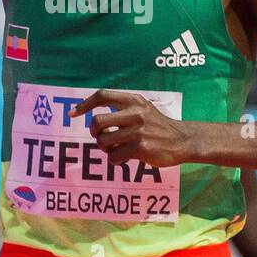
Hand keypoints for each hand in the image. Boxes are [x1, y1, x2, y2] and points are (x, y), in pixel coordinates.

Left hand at [73, 89, 189, 167]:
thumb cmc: (157, 126)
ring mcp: (138, 131)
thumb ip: (122, 109)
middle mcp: (135, 113)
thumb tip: (92, 118)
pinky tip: (126, 157)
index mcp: (134, 100)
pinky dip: (116, 160)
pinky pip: (114, 157)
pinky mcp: (141, 148)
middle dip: (94, 133)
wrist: (183, 140)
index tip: (73, 114)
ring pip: (103, 141)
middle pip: (97, 122)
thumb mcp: (142, 109)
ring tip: (117, 148)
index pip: (102, 96)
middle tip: (101, 138)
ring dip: (106, 149)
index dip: (84, 105)